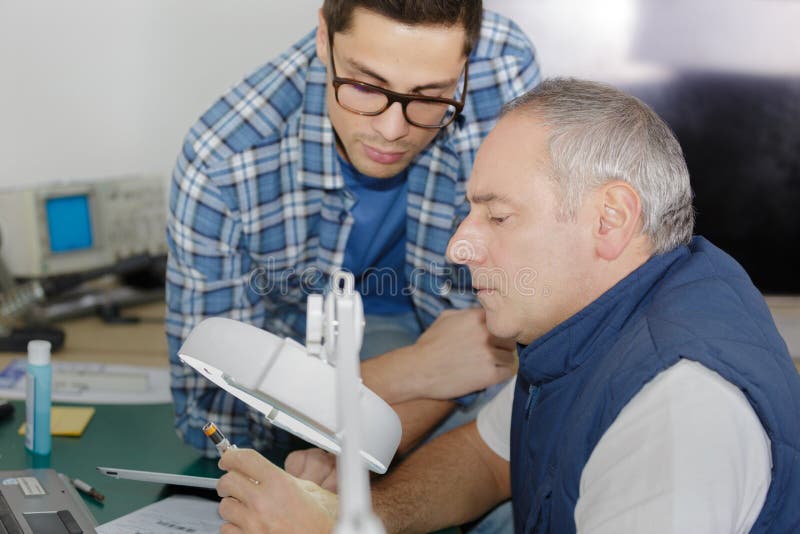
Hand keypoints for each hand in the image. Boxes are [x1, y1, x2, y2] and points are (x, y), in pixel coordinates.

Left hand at [217, 448, 337, 532]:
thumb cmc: (323, 521)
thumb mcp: (310, 490)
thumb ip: (284, 478)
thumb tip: (262, 472)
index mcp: (279, 483)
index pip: (243, 459)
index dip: (230, 456)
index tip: (227, 458)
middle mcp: (263, 502)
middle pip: (227, 481)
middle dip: (229, 481)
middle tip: (236, 484)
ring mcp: (254, 524)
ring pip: (225, 507)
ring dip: (233, 505)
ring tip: (246, 507)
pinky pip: (226, 529)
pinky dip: (233, 526)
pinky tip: (247, 524)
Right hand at [410, 308, 515, 399]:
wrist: (418, 370)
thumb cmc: (429, 344)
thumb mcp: (445, 318)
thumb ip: (467, 313)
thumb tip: (481, 311)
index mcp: (477, 317)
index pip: (502, 319)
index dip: (499, 329)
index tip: (494, 336)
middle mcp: (486, 333)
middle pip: (510, 338)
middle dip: (503, 344)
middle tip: (494, 352)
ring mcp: (489, 354)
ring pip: (511, 355)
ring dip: (503, 360)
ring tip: (490, 364)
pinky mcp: (490, 374)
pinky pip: (509, 371)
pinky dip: (502, 373)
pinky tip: (491, 373)